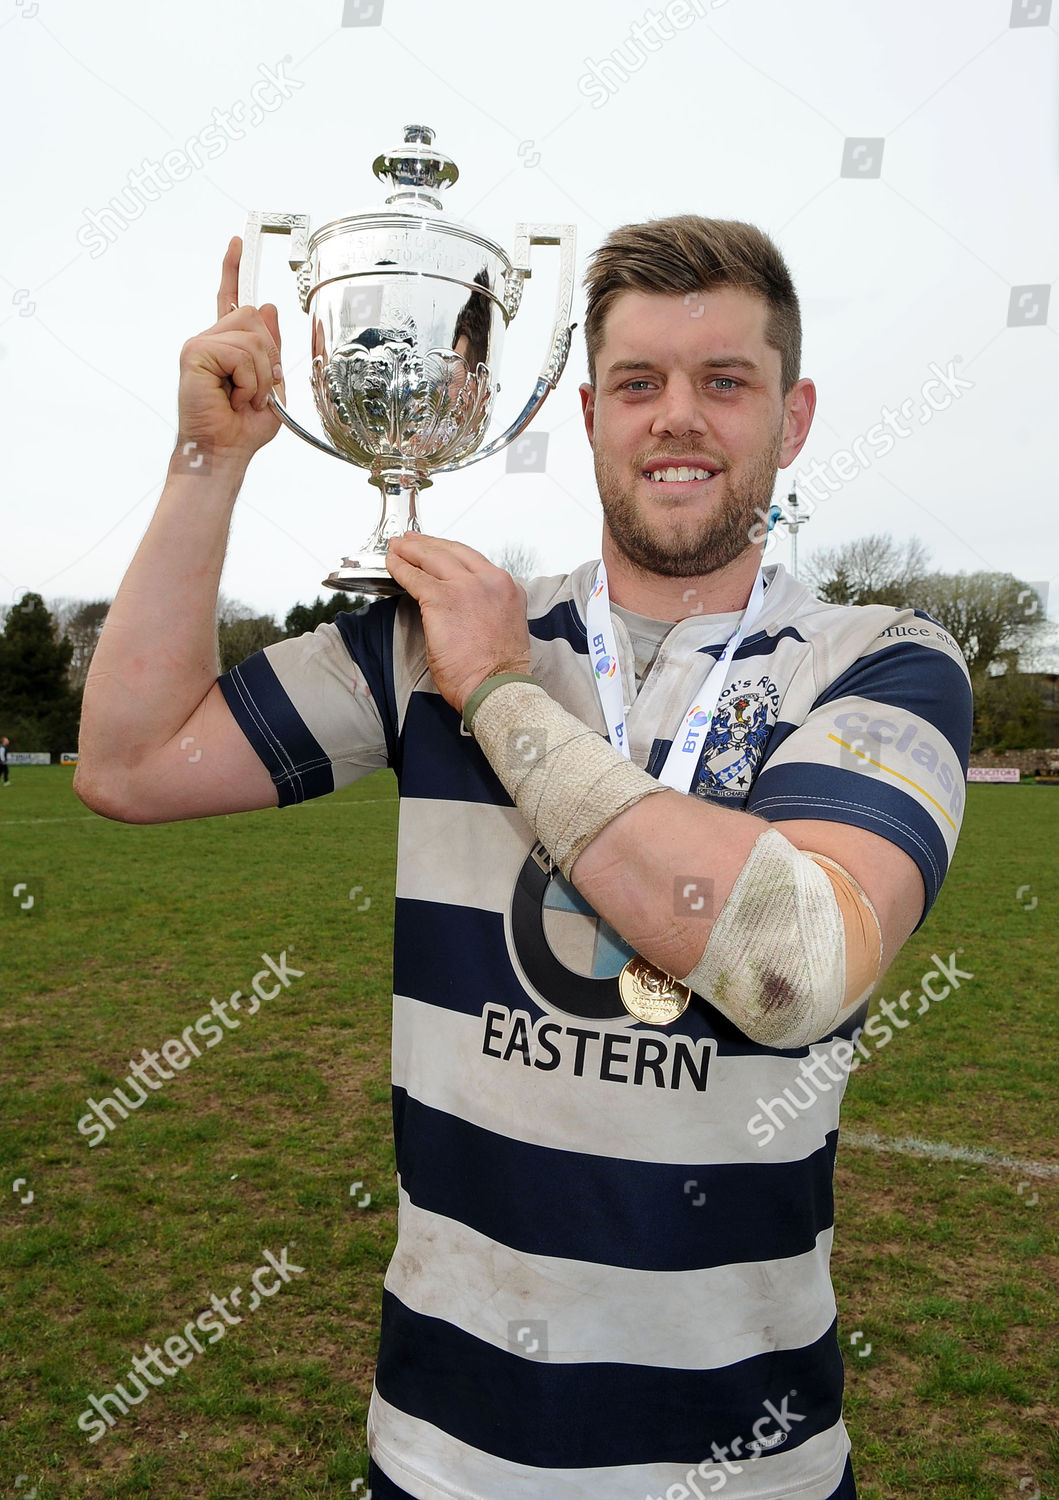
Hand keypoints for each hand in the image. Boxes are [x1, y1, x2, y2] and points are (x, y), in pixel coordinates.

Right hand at [175, 237, 283, 467]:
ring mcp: (200, 344)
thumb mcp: (270, 384)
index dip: (233, 269)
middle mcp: (210, 339)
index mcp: (226, 345)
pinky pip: (239, 353)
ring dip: (260, 374)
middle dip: (269, 354)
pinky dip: (248, 380)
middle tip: (257, 390)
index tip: (238, 241)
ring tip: (245, 398)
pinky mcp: (194, 353)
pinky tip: (234, 397)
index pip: (229, 299)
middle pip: (253, 315)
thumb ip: (270, 347)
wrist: (224, 451)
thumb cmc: (243, 427)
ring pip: (251, 336)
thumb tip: (265, 306)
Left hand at [385, 534, 532, 712]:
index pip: (472, 559)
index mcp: (507, 588)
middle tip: (410, 541)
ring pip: (432, 558)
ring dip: (410, 551)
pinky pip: (415, 577)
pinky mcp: (441, 598)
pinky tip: (392, 565)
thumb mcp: (505, 625)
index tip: (436, 548)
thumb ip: (488, 606)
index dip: (449, 551)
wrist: (496, 686)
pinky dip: (401, 569)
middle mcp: (489, 581)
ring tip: (396, 548)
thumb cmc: (499, 671)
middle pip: (451, 552)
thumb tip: (464, 605)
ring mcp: (465, 587)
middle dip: (426, 544)